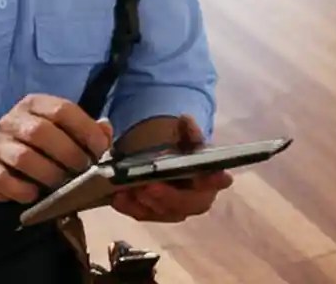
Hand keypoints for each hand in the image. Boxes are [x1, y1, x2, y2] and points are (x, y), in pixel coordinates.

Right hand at [0, 94, 113, 203]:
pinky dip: (23, 190)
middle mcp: (13, 120)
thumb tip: (105, 130)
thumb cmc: (36, 146)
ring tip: (63, 186)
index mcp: (35, 104)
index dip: (85, 129)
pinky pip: (4, 180)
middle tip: (84, 171)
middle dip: (69, 154)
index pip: (62, 109)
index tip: (101, 150)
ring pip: (23, 157)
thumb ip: (84, 130)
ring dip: (49, 174)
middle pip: (41, 132)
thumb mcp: (60, 132)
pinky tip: (35, 195)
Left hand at [111, 115, 233, 222]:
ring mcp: (176, 211)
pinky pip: (143, 214)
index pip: (217, 180)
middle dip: (167, 196)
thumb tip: (186, 119)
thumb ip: (187, 131)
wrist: (163, 164)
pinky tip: (118, 198)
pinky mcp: (155, 215)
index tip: (212, 176)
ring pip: (163, 212)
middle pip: (187, 203)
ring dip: (146, 202)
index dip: (215, 180)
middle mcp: (197, 200)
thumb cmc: (179, 151)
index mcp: (211, 178)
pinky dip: (130, 207)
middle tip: (149, 186)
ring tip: (130, 189)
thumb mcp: (184, 137)